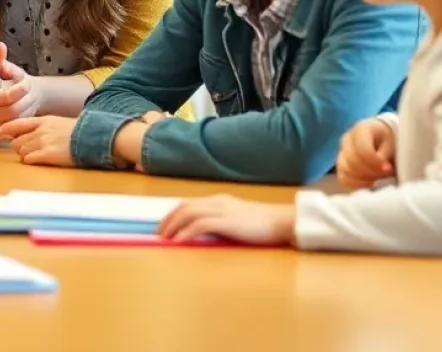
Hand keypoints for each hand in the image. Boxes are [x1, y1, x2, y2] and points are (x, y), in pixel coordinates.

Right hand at [0, 43, 41, 135]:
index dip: (18, 90)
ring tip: (26, 95)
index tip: (27, 80)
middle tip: (29, 87)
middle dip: (24, 99)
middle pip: (11, 111)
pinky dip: (21, 117)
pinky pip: (13, 128)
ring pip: (14, 121)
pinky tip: (22, 106)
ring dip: (25, 108)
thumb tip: (1, 45)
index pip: (3, 98)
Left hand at [0, 116, 74, 166]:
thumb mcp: (59, 124)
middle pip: (17, 140)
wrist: (93, 138)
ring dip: (25, 155)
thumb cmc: (79, 133)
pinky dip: (30, 161)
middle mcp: (40, 130)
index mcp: (44, 121)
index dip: (7, 128)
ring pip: (21, 150)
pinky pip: (29, 159)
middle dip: (18, 147)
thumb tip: (34, 132)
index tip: (0, 131)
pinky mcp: (47, 155)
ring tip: (36, 156)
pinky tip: (38, 161)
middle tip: (27, 151)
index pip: (19, 123)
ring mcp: (43, 142)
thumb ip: (45, 127)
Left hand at [158, 196, 295, 245]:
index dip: (173, 214)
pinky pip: (200, 225)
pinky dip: (186, 232)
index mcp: (218, 200)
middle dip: (168, 219)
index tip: (164, 226)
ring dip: (173, 225)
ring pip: (188, 213)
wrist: (283, 221)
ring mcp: (222, 210)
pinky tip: (179, 242)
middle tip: (158, 234)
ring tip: (164, 238)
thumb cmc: (264, 224)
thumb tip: (205, 232)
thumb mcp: (237, 217)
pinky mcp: (227, 222)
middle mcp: (216, 202)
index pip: (189, 203)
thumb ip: (222, 220)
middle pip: (184, 206)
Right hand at [336, 117, 395, 189]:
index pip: (362, 148)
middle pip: (352, 160)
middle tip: (384, 175)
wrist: (383, 139)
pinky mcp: (341, 165)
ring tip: (377, 179)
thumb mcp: (392, 142)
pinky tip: (368, 184)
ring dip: (363, 179)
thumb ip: (386, 153)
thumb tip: (382, 167)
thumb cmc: (388, 140)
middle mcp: (347, 139)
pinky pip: (343, 178)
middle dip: (370, 172)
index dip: (375, 162)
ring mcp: (341, 152)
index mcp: (361, 129)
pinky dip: (355, 185)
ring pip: (345, 170)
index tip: (388, 168)